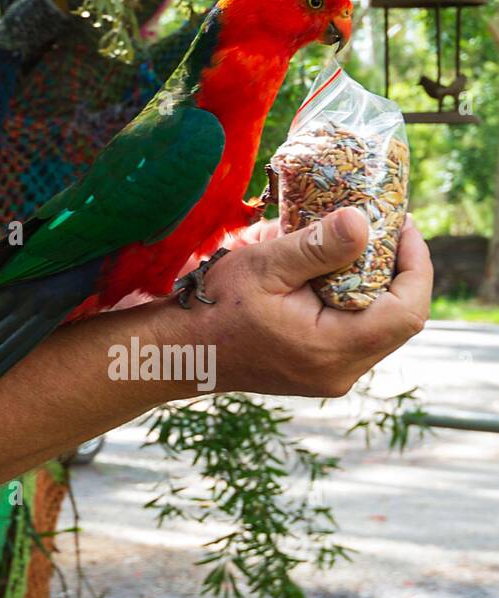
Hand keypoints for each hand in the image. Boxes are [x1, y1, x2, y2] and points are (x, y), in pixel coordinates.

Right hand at [199, 207, 431, 399]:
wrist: (180, 349)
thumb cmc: (215, 306)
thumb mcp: (264, 266)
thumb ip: (316, 247)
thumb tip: (362, 222)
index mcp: (332, 350)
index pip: (407, 312)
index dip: (416, 265)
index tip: (404, 226)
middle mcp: (341, 372)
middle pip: (399, 321)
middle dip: (399, 271)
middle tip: (385, 228)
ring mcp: (331, 376)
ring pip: (380, 328)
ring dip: (378, 285)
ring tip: (360, 245)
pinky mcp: (319, 370)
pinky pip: (357, 334)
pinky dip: (355, 300)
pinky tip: (334, 273)